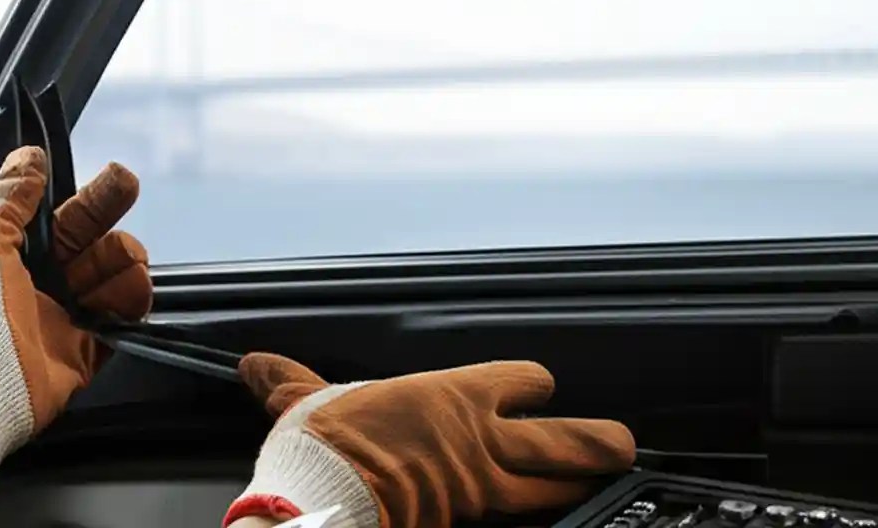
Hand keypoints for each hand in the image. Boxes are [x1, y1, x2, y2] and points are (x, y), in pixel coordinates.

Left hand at [0, 146, 152, 505]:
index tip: (105, 171)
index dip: (83, 194)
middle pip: (94, 234)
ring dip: (118, 260)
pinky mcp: (95, 344)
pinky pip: (128, 310)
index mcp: (15, 255)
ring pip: (117, 268)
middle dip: (109, 205)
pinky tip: (122, 294)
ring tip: (105, 271)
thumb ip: (6, 195)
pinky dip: (130, 298)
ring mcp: (73, 313)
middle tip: (127, 182)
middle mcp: (46, 281)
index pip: (60, 217)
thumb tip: (31, 157)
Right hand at [226, 354, 635, 527]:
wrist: (326, 498)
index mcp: (453, 396)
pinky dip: (545, 515)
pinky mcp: (471, 521)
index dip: (532, 385)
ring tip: (613, 477)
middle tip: (622, 443)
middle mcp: (481, 439)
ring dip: (585, 480)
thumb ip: (290, 381)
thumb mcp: (308, 400)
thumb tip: (254, 365)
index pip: (519, 382)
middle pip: (560, 438)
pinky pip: (523, 519)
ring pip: (555, 484)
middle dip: (595, 441)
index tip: (534, 388)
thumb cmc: (324, 445)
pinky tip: (561, 517)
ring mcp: (483, 487)